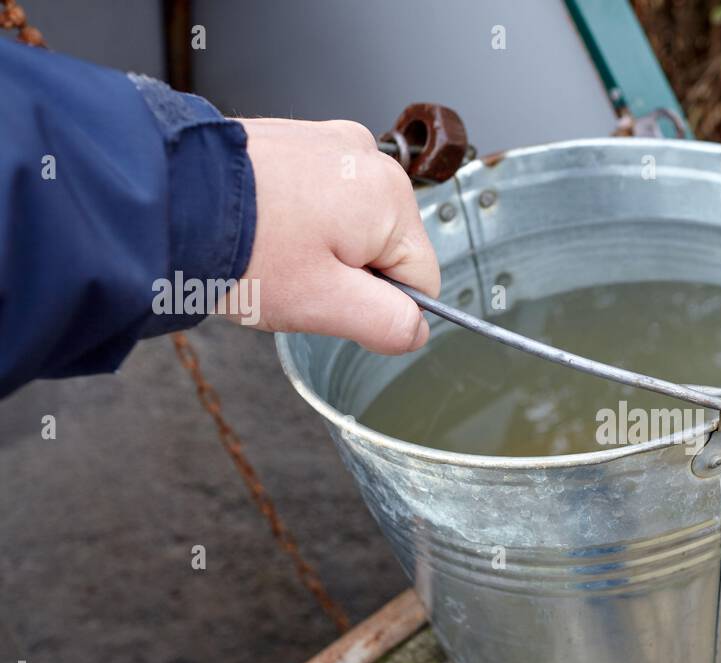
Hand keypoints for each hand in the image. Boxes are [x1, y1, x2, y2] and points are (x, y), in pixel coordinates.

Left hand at [231, 118, 437, 353]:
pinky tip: (265, 228)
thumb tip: (416, 329)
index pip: (422, 278)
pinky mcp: (297, 140)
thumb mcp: (326, 304)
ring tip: (274, 251)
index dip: (383, 306)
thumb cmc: (242, 248)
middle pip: (387, 247)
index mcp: (389, 197)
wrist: (163, 197)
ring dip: (322, 247)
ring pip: (352, 224)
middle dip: (349, 273)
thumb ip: (388, 323)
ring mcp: (330, 142)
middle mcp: (367, 157)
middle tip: (294, 277)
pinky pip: (320, 196)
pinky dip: (298, 219)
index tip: (334, 301)